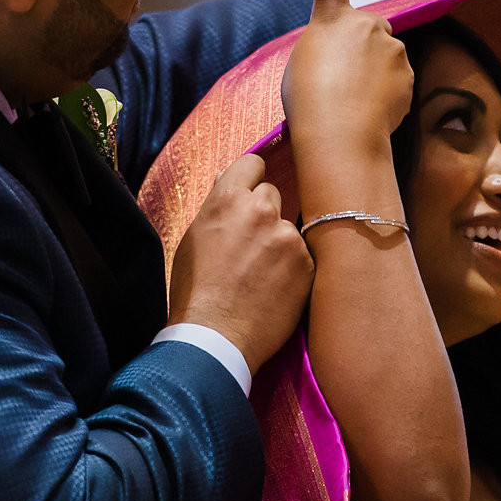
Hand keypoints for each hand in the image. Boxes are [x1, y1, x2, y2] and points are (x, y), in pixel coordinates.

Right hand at [168, 153, 313, 370]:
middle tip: (249, 243)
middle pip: (272, 193)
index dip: (249, 178)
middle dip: (262, 212)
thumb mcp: (193, 239)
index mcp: (227, 200)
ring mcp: (287, 237)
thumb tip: (226, 179)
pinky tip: (273, 288)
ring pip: (287, 226)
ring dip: (278, 242)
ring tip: (259, 274)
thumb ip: (216, 207)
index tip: (249, 192)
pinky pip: (302, 254)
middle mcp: (261, 211)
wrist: (215, 337)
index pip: (252, 163)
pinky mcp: (306, 263)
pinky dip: (292, 267)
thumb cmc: (196, 291)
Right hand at [281, 0, 413, 163]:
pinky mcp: (407, 73)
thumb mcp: (303, 62)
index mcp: (331, 19)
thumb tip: (343, 56)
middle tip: (343, 77)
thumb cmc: (310, 100)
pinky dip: (387, 93)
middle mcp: (365, 24)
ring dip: (375, 72)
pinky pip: (397, 80)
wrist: (339, 131)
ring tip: (354, 100)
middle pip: (370, 28)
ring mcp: (391, 48)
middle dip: (364, 45)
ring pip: (386, 56)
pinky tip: (370, 110)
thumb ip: (325, 48)